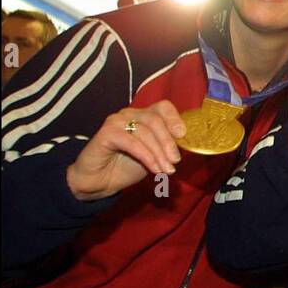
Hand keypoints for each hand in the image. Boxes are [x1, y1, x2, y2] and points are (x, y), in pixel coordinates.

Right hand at [66, 100, 185, 200]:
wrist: (100, 181)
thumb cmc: (128, 165)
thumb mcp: (154, 154)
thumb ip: (167, 145)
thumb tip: (187, 143)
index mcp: (143, 115)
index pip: (163, 107)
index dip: (174, 119)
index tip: (183, 135)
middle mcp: (130, 114)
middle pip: (155, 119)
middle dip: (168, 142)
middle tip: (175, 161)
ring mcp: (116, 121)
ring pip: (145, 131)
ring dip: (159, 153)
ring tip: (166, 170)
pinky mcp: (106, 133)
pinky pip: (132, 142)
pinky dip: (146, 156)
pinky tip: (154, 169)